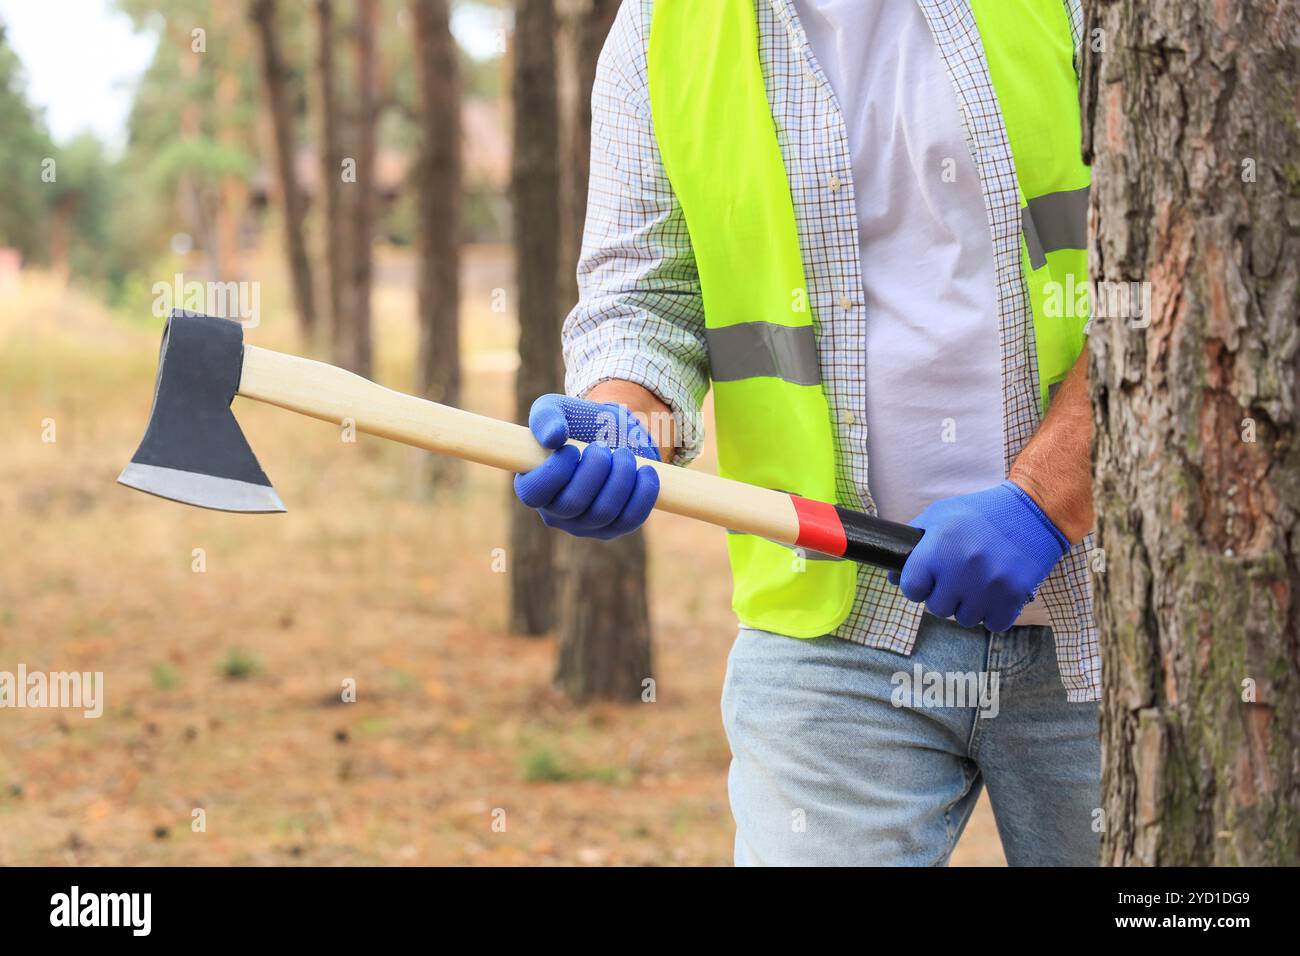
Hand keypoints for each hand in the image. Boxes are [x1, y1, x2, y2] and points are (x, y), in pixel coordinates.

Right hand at [513, 394, 659, 539]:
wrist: (615, 433)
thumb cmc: (578, 422)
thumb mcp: (556, 408)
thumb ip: (546, 416)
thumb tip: (552, 438)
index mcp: (533, 486)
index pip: (533, 494)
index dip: (555, 472)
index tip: (572, 449)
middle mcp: (555, 512)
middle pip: (573, 504)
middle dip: (595, 469)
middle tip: (603, 447)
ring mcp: (585, 525)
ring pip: (604, 512)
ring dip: (620, 476)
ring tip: (624, 454)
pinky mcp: (614, 528)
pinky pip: (630, 519)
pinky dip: (642, 493)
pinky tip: (645, 471)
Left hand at [888, 480, 1069, 631]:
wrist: (1033, 512)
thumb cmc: (981, 512)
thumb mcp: (941, 514)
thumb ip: (914, 542)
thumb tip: (893, 576)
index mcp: (938, 548)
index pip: (911, 588)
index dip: (917, 585)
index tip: (927, 580)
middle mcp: (961, 569)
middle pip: (937, 609)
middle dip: (943, 596)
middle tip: (956, 579)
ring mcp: (988, 586)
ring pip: (964, 619)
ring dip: (968, 606)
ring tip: (977, 583)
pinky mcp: (1013, 597)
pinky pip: (992, 624)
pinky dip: (992, 614)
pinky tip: (994, 593)